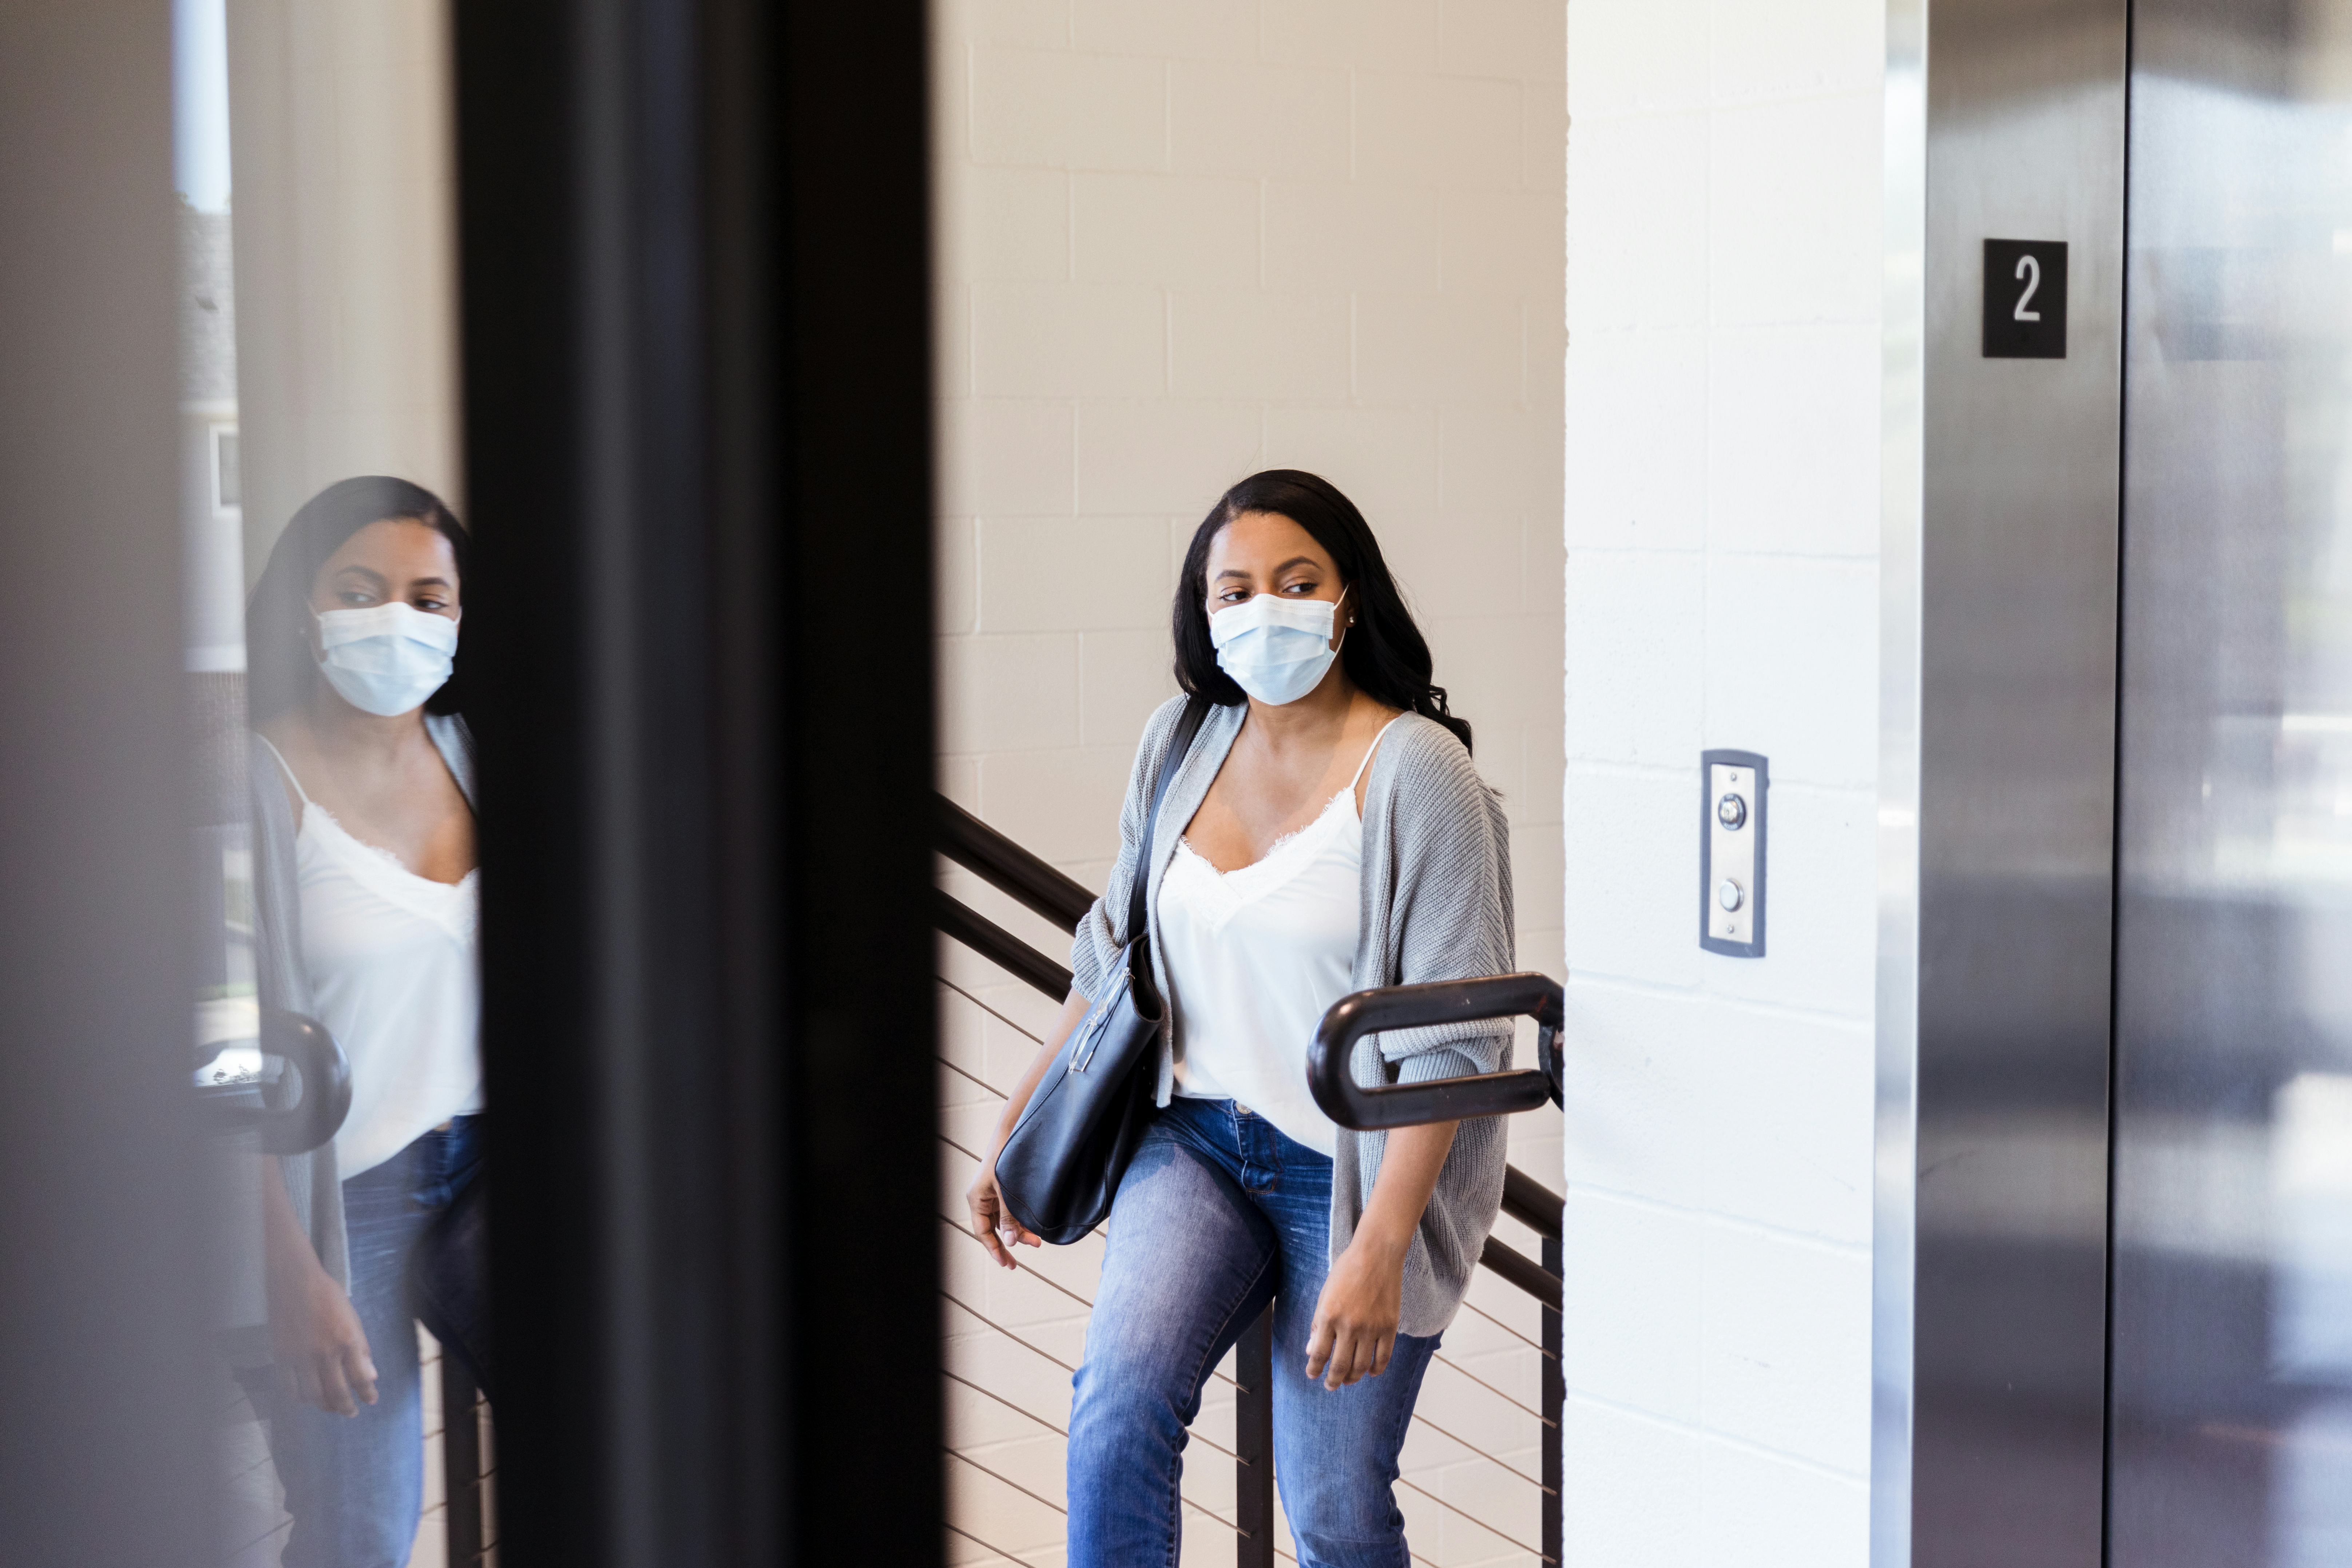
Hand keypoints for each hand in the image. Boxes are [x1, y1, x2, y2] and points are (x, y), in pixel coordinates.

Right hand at [265, 1246, 377, 1415]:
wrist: (294, 1281)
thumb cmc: (328, 1296)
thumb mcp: (353, 1318)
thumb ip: (362, 1348)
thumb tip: (371, 1375)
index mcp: (347, 1341)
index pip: (361, 1378)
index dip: (367, 1393)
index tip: (371, 1400)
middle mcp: (324, 1353)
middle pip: (337, 1393)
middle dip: (346, 1407)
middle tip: (351, 1412)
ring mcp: (300, 1357)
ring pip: (313, 1395)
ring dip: (324, 1405)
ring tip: (330, 1407)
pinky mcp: (281, 1357)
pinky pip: (290, 1387)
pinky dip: (299, 1397)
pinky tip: (306, 1397)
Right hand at [966, 1158, 1039, 1268]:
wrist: (1014, 1133)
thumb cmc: (1006, 1159)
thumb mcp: (1008, 1191)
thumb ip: (1010, 1217)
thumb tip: (1011, 1243)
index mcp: (976, 1199)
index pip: (982, 1231)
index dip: (993, 1249)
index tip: (1005, 1263)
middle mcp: (982, 1199)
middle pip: (992, 1229)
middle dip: (1005, 1246)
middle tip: (1014, 1266)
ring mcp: (993, 1195)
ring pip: (1004, 1221)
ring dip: (1018, 1232)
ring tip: (1036, 1242)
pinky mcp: (1003, 1190)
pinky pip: (1010, 1212)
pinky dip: (1020, 1221)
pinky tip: (1032, 1228)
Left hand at [1305, 1233, 1405, 1389]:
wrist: (1377, 1254)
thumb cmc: (1346, 1271)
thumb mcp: (1325, 1294)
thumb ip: (1318, 1323)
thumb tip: (1311, 1350)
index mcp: (1329, 1315)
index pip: (1318, 1353)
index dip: (1314, 1369)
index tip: (1312, 1375)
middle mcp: (1349, 1325)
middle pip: (1340, 1366)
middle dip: (1333, 1380)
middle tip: (1330, 1386)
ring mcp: (1371, 1328)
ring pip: (1361, 1366)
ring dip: (1352, 1378)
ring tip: (1348, 1381)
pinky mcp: (1389, 1327)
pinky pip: (1383, 1357)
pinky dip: (1375, 1369)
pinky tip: (1369, 1372)